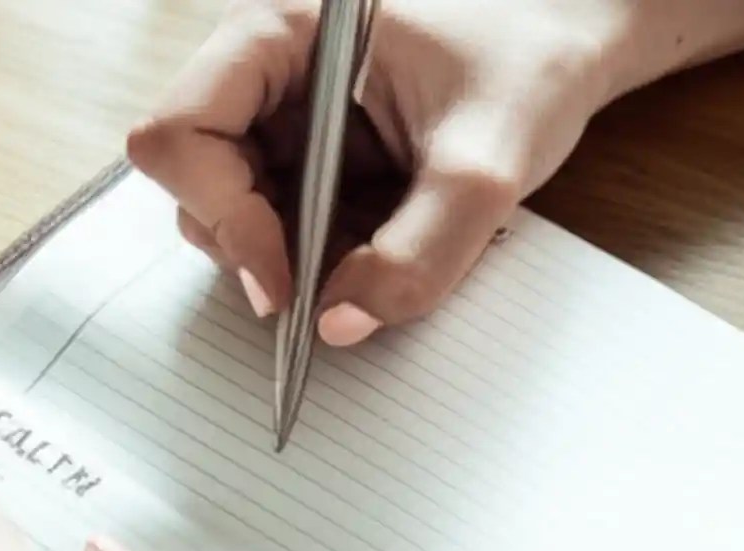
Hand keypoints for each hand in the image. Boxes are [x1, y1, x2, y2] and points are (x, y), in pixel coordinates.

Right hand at [126, 0, 624, 344]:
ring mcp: (273, 115)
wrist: (564, 55)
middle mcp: (259, 70)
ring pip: (222, 210)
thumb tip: (336, 325)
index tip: (285, 282)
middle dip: (252, 244)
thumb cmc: (529, 66)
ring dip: (283, 254)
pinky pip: (269, 221)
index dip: (221, 215)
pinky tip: (368, 241)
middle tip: (321, 283)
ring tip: (366, 248)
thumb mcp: (487, 163)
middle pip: (190, 180)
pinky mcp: (295, 152)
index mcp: (278, 32)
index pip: (179, 132)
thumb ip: (420, 251)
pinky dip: (309, 255)